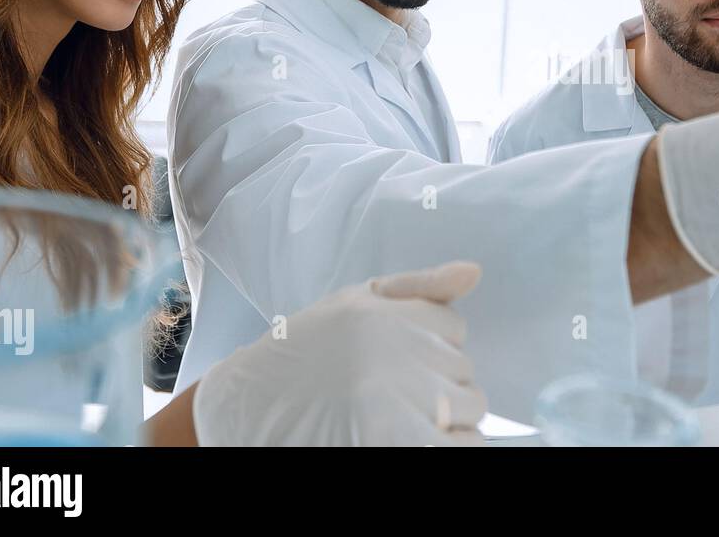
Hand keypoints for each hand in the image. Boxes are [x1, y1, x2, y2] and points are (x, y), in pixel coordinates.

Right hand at [192, 261, 486, 445]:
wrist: (245, 410)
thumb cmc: (301, 354)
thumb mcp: (354, 303)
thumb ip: (419, 286)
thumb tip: (473, 272)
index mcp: (389, 317)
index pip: (454, 329)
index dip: (427, 348)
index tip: (393, 359)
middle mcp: (399, 356)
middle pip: (464, 370)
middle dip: (436, 382)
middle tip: (387, 391)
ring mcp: (402, 405)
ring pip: (470, 409)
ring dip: (446, 416)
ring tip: (396, 415)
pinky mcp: (400, 444)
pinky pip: (462, 446)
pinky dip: (449, 442)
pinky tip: (416, 435)